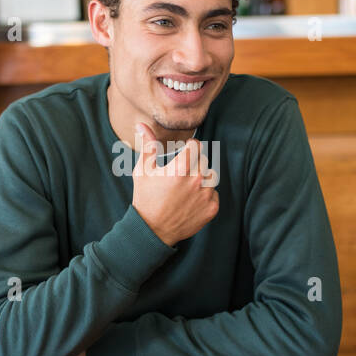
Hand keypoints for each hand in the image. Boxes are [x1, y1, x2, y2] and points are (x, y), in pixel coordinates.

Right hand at [131, 122, 218, 246]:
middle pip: (203, 161)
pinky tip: (190, 201)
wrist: (152, 230)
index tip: (183, 153)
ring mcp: (207, 195)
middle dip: (193, 164)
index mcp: (181, 168)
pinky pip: (214, 194)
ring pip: (210, 177)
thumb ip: (148, 145)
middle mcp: (197, 180)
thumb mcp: (143, 170)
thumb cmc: (146, 198)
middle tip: (179, 176)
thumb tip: (141, 125)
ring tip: (184, 189)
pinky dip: (205, 196)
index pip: (196, 145)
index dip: (189, 147)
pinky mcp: (212, 208)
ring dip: (200, 179)